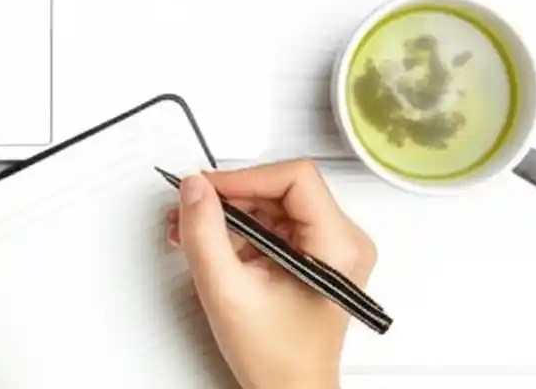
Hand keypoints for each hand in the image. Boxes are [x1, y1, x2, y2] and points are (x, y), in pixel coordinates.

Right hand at [166, 161, 376, 388]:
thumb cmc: (276, 357)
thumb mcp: (226, 289)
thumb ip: (203, 231)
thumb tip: (194, 188)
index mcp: (338, 246)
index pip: (294, 178)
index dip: (243, 178)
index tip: (207, 190)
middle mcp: (343, 242)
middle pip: (281, 188)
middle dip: (231, 197)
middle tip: (192, 209)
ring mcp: (329, 249)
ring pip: (273, 204)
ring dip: (230, 214)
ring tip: (193, 230)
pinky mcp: (313, 256)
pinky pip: (274, 224)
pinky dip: (239, 230)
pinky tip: (211, 244)